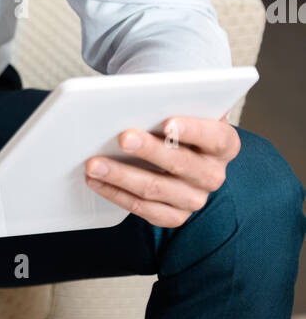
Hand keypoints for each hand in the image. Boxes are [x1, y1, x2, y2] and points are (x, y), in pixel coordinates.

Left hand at [85, 114, 240, 227]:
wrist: (179, 154)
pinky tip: (96, 181)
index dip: (191, 129)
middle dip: (148, 150)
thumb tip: (140, 101)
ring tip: (94, 164)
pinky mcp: (174, 216)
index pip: (213, 136)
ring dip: (121, 176)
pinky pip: (142, 208)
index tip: (167, 123)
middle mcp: (214, 175)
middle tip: (122, 138)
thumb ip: (173, 105)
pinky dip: (116, 194)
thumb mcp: (184, 111)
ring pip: (155, 188)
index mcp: (224, 144)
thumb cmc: (177, 126)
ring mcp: (194, 199)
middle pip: (180, 164)